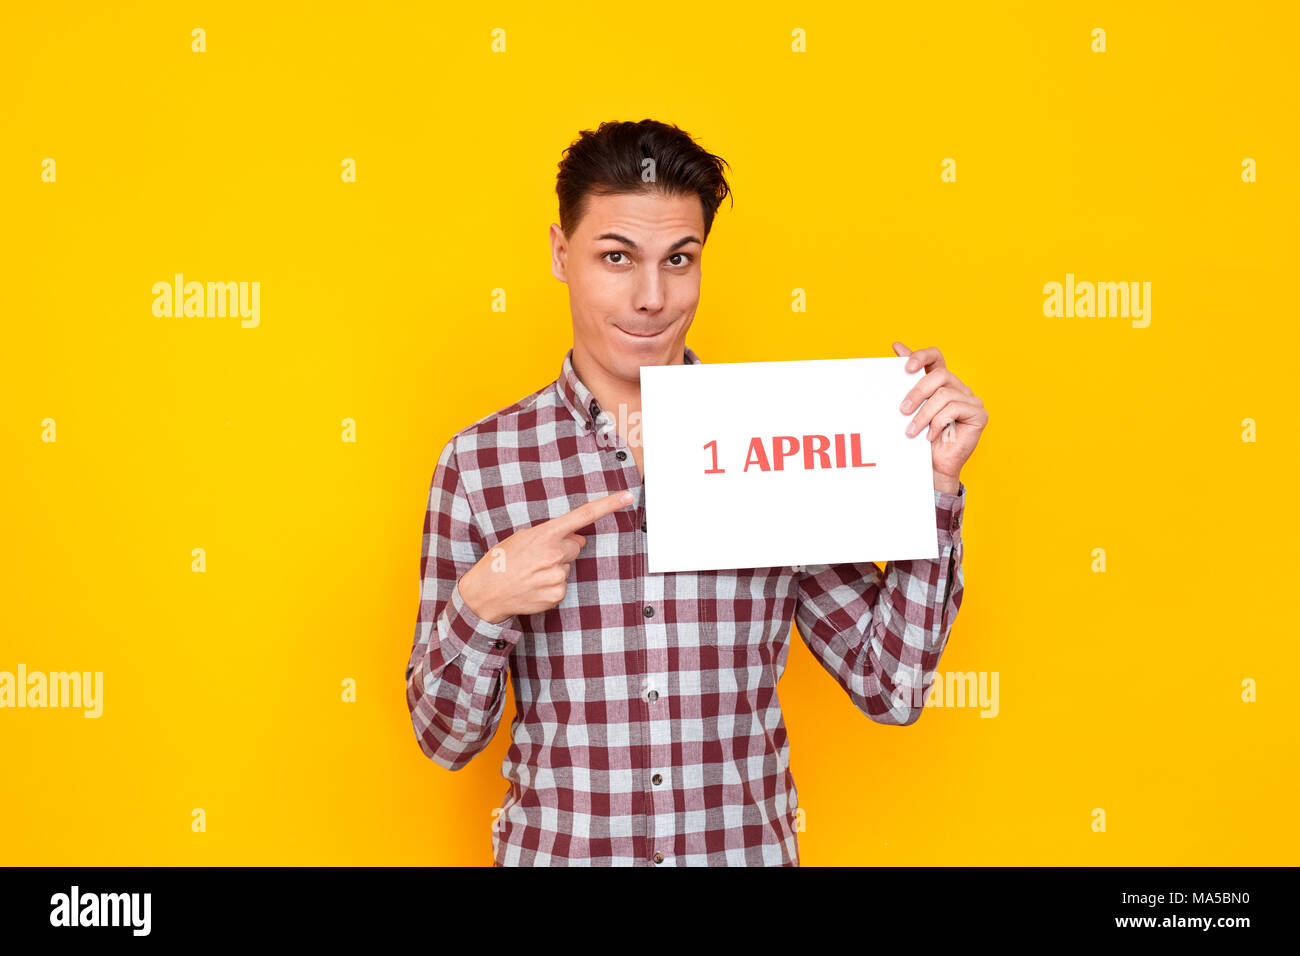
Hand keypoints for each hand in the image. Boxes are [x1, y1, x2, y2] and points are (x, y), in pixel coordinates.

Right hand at [458, 491, 635, 624]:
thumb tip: (579, 539)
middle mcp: (555, 554)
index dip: (608, 505)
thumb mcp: (522, 538)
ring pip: (567, 567)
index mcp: (545, 534)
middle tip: (537, 558)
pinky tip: (533, 586)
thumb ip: (553, 535)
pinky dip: (551, 586)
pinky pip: (562, 586)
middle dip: (562, 550)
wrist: (485, 593)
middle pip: (575, 546)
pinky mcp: (557, 595)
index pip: (583, 516)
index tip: (628, 497)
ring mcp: (557, 576)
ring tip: (530, 574)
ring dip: (554, 569)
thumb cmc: (502, 561)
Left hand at [892, 342, 987, 493]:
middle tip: (902, 410)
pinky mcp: (979, 414)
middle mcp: (959, 388)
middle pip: (940, 375)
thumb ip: (907, 379)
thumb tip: (897, 345)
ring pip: (944, 394)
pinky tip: (930, 435)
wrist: (931, 467)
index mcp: (942, 382)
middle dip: (917, 392)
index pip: (936, 357)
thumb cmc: (919, 438)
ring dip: (923, 414)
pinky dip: (937, 422)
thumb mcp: (910, 406)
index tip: (904, 366)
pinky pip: (955, 409)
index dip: (922, 356)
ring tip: (911, 431)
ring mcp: (971, 400)